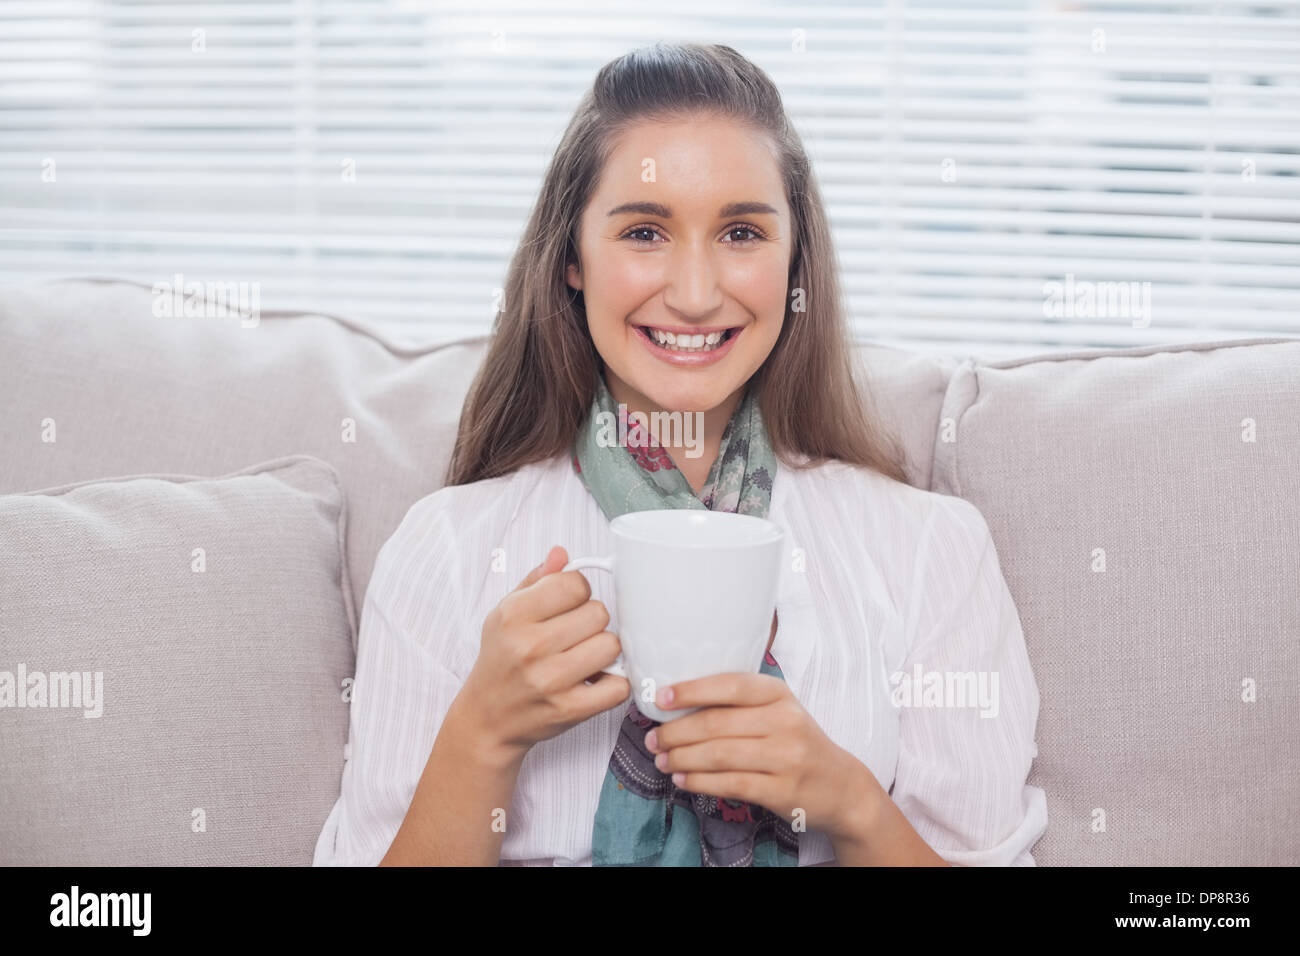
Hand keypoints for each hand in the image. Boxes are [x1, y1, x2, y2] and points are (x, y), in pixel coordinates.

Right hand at [456, 546, 630, 763]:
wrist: (487, 718)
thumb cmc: (501, 660)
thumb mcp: (505, 614)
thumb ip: (536, 580)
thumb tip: (562, 553)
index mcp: (514, 615)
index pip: (575, 584)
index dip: (579, 592)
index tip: (570, 605)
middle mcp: (530, 645)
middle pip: (599, 613)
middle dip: (592, 623)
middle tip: (576, 637)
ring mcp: (550, 679)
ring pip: (612, 645)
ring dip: (604, 652)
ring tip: (585, 658)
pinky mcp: (569, 709)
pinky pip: (618, 686)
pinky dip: (614, 683)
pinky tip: (595, 681)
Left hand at [643, 672, 882, 843]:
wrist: (841, 786)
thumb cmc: (797, 742)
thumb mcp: (778, 711)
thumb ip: (739, 705)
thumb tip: (678, 704)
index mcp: (779, 694)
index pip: (731, 685)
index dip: (692, 690)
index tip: (660, 698)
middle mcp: (785, 722)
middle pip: (717, 724)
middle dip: (676, 732)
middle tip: (653, 739)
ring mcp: (786, 758)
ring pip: (719, 755)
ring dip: (682, 759)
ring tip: (662, 760)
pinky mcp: (783, 791)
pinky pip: (730, 784)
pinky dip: (699, 782)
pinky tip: (682, 780)